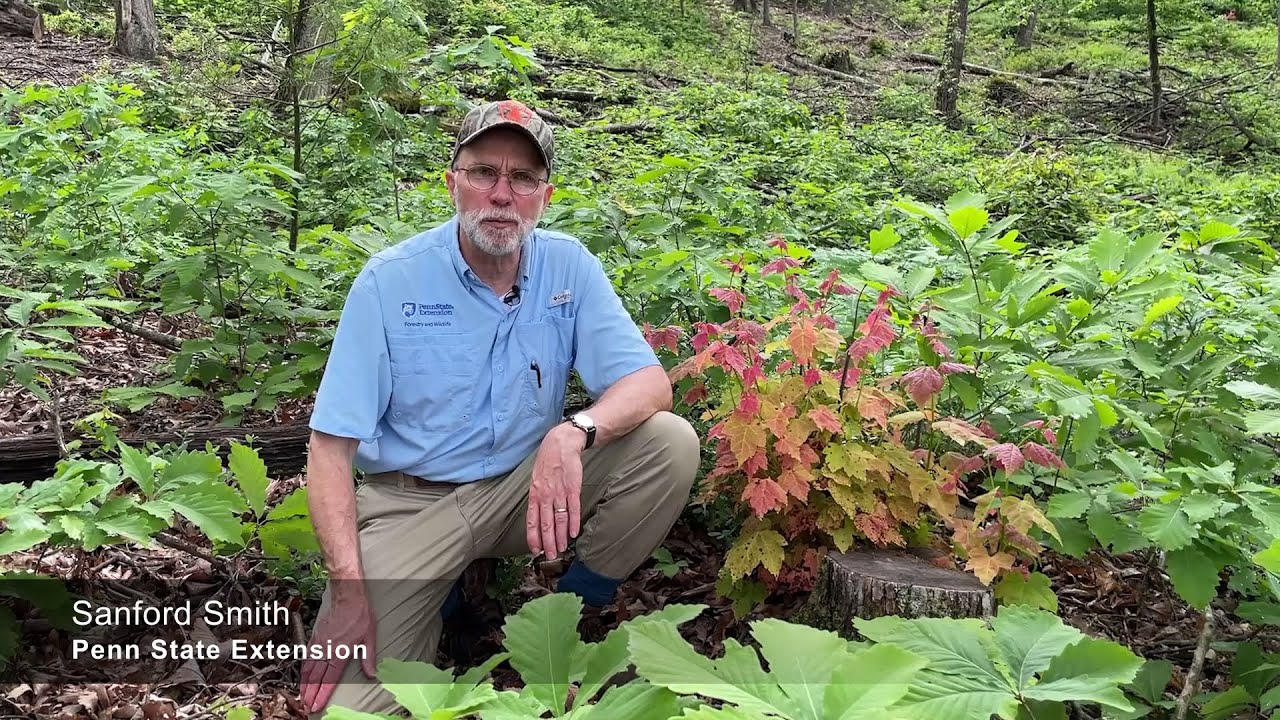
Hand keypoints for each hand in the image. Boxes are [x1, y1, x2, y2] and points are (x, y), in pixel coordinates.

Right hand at [300, 590, 376, 713]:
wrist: (347, 596)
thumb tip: (372, 675)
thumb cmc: (360, 616)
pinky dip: (303, 669)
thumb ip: (368, 658)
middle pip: (315, 677)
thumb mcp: (370, 637)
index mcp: (340, 652)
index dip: (322, 694)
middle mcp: (327, 650)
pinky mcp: (315, 637)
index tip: (316, 706)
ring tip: (302, 696)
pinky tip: (303, 676)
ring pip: (308, 668)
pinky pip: (306, 656)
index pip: (329, 679)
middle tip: (306, 707)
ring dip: (304, 684)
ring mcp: (319, 643)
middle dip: (310, 693)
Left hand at [527, 424, 585, 559]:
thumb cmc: (548, 462)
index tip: (535, 550)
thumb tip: (537, 514)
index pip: (532, 520)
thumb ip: (537, 497)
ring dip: (560, 536)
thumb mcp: (536, 478)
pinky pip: (573, 508)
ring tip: (561, 549)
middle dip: (547, 542)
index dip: (533, 536)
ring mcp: (559, 492)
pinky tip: (573, 533)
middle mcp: (545, 495)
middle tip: (550, 556)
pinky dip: (573, 522)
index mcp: (534, 494)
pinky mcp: (573, 488)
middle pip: (546, 523)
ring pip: (559, 519)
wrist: (561, 443)